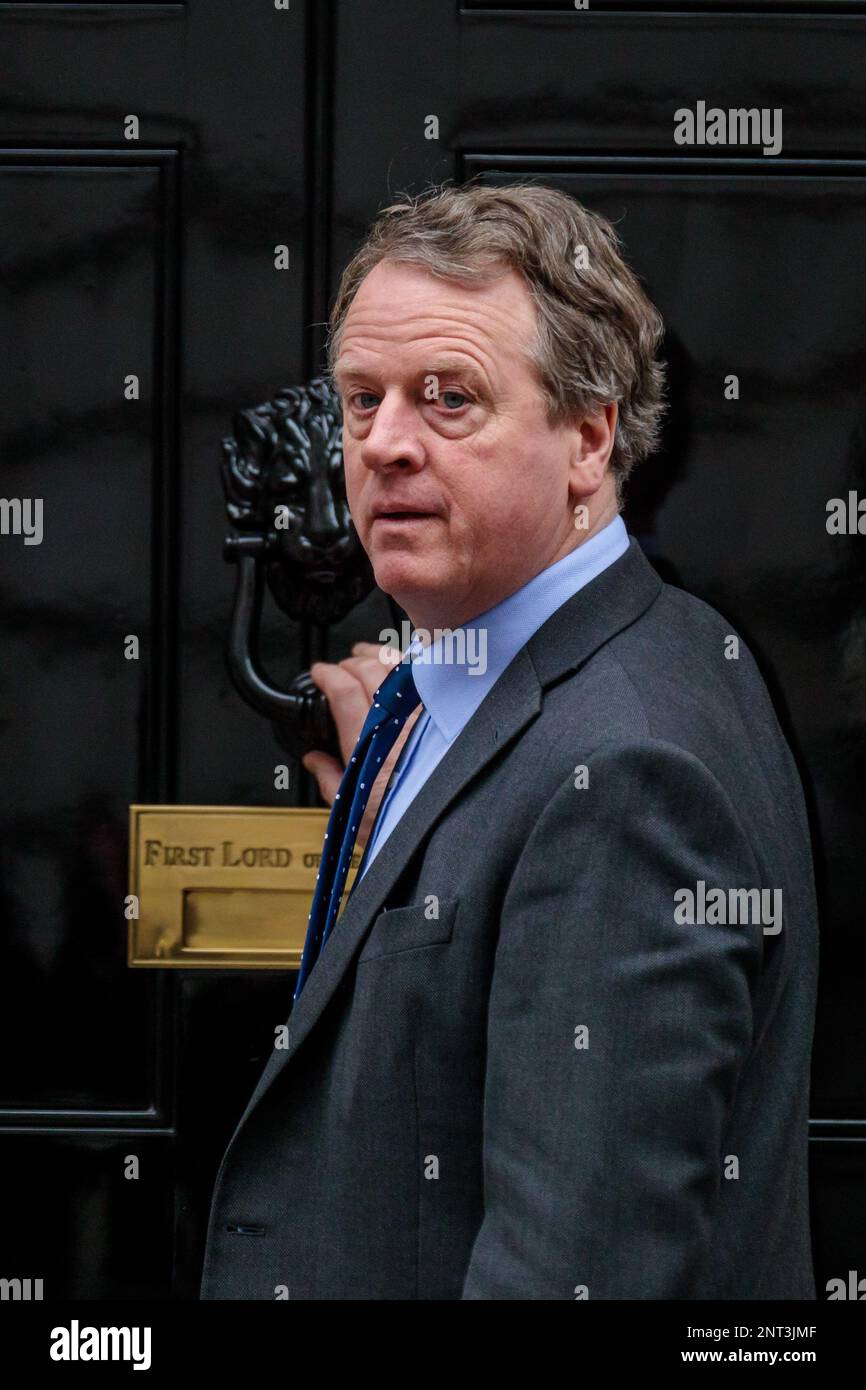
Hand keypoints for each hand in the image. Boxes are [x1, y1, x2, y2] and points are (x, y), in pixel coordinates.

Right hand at [301, 642, 422, 847]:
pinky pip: (428, 679)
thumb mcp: (349, 807)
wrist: (438, 832)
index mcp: (364, 740)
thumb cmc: (397, 823)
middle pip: (370, 670)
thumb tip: (314, 760)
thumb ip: (328, 777)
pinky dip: (413, 666)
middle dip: (350, 662)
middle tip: (341, 666)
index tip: (319, 672)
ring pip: (400, 668)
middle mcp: (394, 722)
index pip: (343, 689)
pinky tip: (407, 665)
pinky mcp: (441, 720)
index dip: (327, 674)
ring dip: (380, 656)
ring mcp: (421, 717)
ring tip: (368, 655)